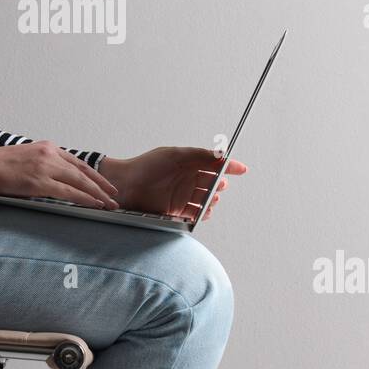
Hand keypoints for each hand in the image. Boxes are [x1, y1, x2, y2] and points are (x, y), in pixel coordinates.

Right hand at [0, 141, 120, 208]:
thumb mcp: (26, 159)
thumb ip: (43, 167)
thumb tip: (54, 182)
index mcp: (48, 148)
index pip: (78, 162)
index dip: (93, 175)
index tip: (104, 184)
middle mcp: (50, 154)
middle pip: (83, 171)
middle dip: (101, 185)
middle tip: (115, 195)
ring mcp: (46, 167)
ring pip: (80, 181)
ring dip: (97, 194)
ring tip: (110, 204)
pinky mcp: (39, 181)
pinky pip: (68, 191)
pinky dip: (84, 198)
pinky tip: (94, 204)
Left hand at [99, 146, 247, 222]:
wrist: (126, 186)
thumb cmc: (147, 166)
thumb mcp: (175, 155)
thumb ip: (200, 155)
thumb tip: (222, 154)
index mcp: (189, 163)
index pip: (214, 164)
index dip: (230, 166)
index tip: (242, 169)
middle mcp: (188, 179)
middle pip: (212, 183)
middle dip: (219, 184)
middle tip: (218, 184)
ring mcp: (183, 195)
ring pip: (206, 199)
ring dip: (212, 200)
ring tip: (210, 198)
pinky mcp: (176, 211)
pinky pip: (196, 213)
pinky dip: (203, 213)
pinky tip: (204, 211)